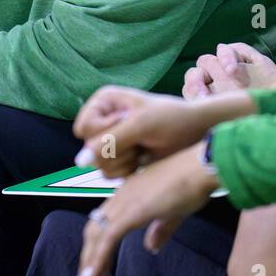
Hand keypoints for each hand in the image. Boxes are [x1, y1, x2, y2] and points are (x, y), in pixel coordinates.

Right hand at [73, 86, 210, 178]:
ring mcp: (109, 140)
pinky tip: (142, 158)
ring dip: (124, 161)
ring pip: (99, 164)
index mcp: (103, 102)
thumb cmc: (172, 119)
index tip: (128, 124)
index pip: (84, 128)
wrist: (195, 133)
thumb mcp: (140, 126)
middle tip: (140, 139)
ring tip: (142, 147)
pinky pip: (109, 174)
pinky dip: (128, 170)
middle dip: (118, 149)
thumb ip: (109, 142)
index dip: (105, 133)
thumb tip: (80, 162)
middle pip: (89, 149)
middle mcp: (102, 119)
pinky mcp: (118, 157)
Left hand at [74, 143, 214, 275]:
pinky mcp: (132, 211)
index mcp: (129, 194)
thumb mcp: (173, 212)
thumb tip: (151, 247)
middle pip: (94, 230)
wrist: (200, 168)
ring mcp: (124, 203)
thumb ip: (160, 230)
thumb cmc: (192, 183)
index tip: (96, 269)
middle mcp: (121, 197)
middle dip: (88, 259)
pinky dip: (98, 259)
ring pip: (97, 236)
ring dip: (90, 263)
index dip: (96, 247)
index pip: (104, 224)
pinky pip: (108, 238)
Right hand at [181, 42, 275, 97]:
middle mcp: (226, 73)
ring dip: (195, 82)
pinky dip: (190, 94)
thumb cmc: (275, 106)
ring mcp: (212, 86)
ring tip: (202, 98)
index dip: (229, 56)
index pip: (231, 51)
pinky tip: (197, 106)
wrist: (269, 127)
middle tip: (216, 85)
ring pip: (195, 74)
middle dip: (210, 68)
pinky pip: (188, 91)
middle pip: (209, 61)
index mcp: (244, 65)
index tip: (233, 71)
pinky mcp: (202, 100)